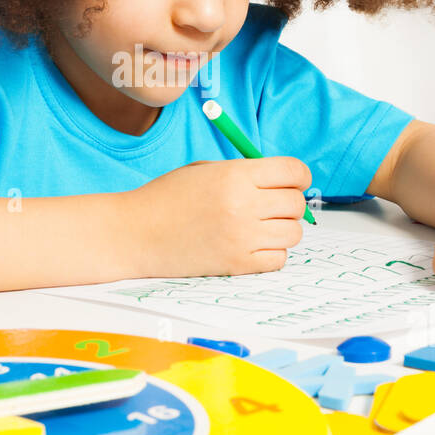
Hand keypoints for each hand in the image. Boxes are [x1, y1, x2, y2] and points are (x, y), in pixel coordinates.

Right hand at [131, 157, 310, 276]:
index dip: (299, 176)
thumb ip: (245, 172)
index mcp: (235, 175)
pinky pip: (279, 259)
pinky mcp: (237, 265)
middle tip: (272, 206)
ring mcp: (241, 238)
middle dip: (289, 203)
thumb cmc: (167, 198)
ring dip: (283, 229)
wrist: (135, 233)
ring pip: (294, 234)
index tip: (293, 181)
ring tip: (261, 227)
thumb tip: (285, 182)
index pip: (294, 171)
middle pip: (296, 204)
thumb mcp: (206, 170)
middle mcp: (243, 205)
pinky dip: (272, 253)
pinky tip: (252, 246)